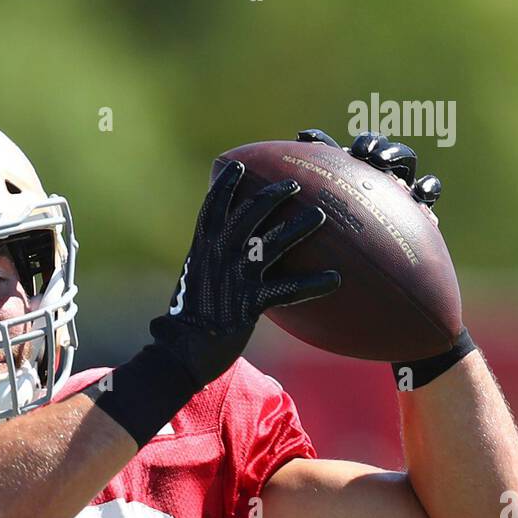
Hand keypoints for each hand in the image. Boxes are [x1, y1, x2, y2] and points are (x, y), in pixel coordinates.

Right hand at [148, 159, 339, 389]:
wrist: (181, 351)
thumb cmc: (188, 321)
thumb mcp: (192, 283)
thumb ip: (208, 264)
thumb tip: (223, 255)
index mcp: (202, 249)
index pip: (212, 208)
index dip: (226, 185)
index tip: (239, 166)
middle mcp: (218, 257)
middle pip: (248, 215)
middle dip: (272, 195)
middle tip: (294, 184)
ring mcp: (234, 278)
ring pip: (271, 243)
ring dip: (297, 226)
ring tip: (320, 215)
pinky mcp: (249, 303)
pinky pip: (287, 289)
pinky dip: (313, 284)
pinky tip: (335, 279)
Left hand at [296, 127, 441, 218]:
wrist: (361, 266)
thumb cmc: (341, 231)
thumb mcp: (329, 196)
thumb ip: (321, 167)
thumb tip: (302, 135)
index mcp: (363, 172)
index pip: (369, 146)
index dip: (367, 143)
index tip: (357, 151)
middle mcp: (384, 177)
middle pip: (388, 149)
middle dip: (383, 150)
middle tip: (373, 158)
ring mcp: (403, 190)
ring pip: (408, 162)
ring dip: (398, 157)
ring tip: (387, 167)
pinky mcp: (421, 208)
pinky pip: (429, 188)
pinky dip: (427, 186)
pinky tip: (419, 192)